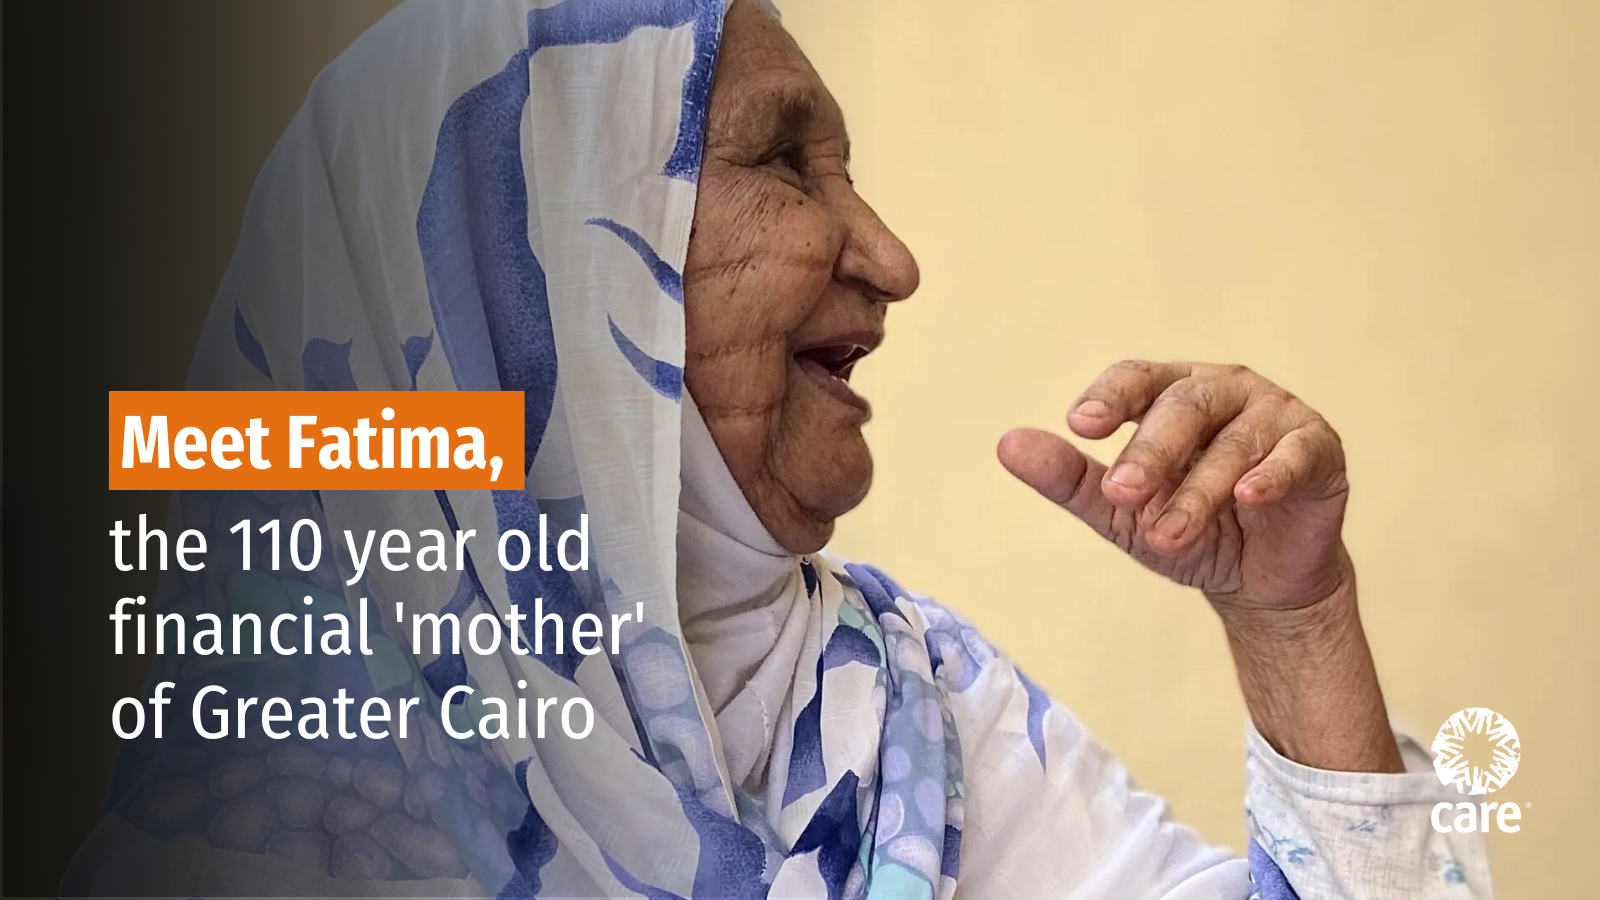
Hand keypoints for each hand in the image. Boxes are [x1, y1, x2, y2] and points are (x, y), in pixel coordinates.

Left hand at [998, 360, 1351, 616]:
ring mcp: (1275, 413)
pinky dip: (1272, 474)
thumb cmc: (1186, 526)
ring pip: (1233, 442)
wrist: (1257, 578)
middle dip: (1151, 452)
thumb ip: (1068, 477)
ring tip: (1165, 535)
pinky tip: (1249, 496)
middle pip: (1183, 406)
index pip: (1135, 378)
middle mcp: (1224, 390)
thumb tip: (1007, 444)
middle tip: (1122, 491)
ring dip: (1197, 491)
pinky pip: (1296, 453)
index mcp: (1171, 391)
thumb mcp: (1119, 510)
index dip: (1110, 397)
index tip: (1079, 425)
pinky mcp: (1319, 448)